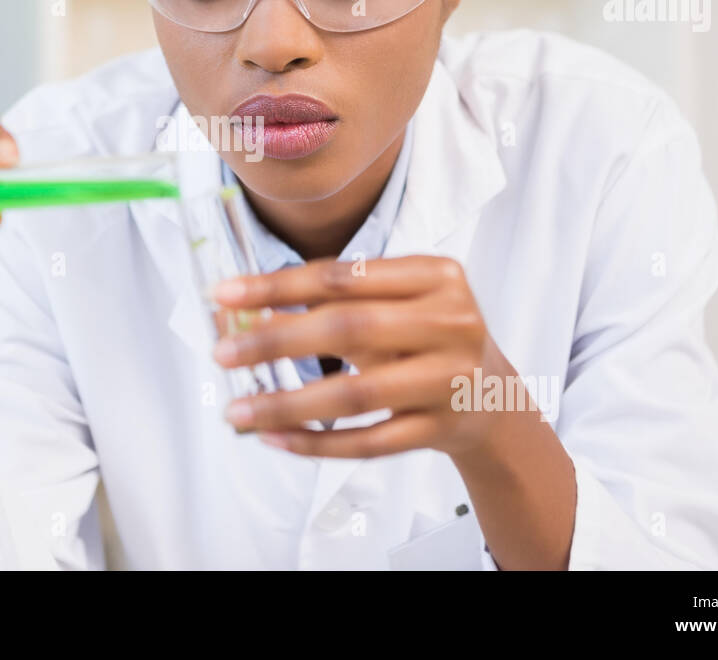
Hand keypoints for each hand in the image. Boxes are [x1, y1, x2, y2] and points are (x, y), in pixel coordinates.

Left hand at [212, 255, 528, 458]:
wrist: (493, 395)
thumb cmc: (427, 336)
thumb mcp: (395, 304)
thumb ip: (334, 301)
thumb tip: (247, 312)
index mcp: (437, 276)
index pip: (342, 275)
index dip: (278, 285)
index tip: (225, 294)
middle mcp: (451, 323)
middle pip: (348, 328)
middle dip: (275, 341)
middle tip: (223, 353)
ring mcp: (450, 380)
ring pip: (354, 394)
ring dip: (286, 404)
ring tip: (237, 410)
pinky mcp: (442, 429)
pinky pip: (368, 442)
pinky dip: (316, 442)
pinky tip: (275, 437)